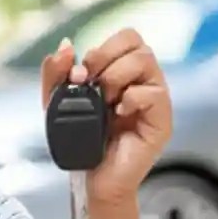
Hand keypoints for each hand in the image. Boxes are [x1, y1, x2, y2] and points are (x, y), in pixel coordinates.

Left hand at [41, 29, 172, 206]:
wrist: (93, 181)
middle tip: (92, 82)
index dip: (103, 47)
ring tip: (106, 100)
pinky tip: (119, 114)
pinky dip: (131, 97)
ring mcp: (154, 100)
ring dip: (117, 75)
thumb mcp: (56, 103)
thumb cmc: (81, 142)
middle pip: (137, 43)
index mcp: (124, 73)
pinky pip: (154, 92)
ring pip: (146, 60)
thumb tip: (66, 45)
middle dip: (106, 57)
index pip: (126, 37)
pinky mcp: (161, 121)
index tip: (83, 71)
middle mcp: (142, 82)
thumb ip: (55, 73)